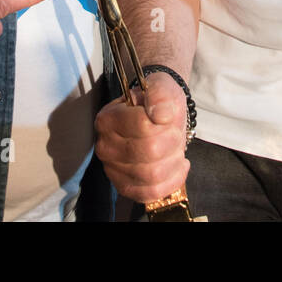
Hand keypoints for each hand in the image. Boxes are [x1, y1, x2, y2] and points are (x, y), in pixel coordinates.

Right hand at [94, 71, 189, 202]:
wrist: (158, 118)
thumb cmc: (157, 103)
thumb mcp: (161, 87)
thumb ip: (160, 94)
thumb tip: (161, 114)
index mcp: (108, 118)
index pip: (143, 127)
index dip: (165, 124)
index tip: (168, 117)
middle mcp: (105, 145)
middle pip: (150, 152)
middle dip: (172, 143)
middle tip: (175, 134)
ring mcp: (112, 169)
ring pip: (152, 176)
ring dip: (173, 162)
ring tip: (175, 150)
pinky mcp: (124, 186)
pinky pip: (151, 193)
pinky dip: (171, 181)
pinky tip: (176, 166)